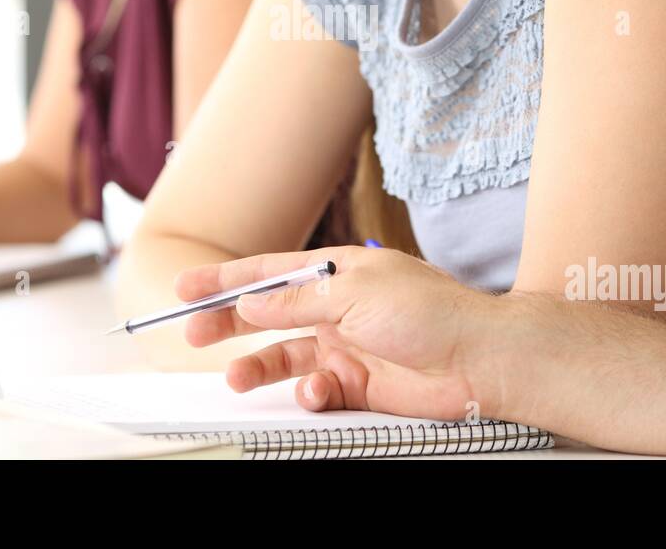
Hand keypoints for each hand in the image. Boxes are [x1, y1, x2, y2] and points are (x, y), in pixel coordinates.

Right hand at [176, 246, 517, 422]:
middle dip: (229, 324)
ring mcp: (347, 346)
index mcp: (337, 272)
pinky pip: (316, 389)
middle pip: (268, 316)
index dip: (226, 280)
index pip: (270, 273)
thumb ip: (297, 302)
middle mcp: (337, 308)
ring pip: (285, 357)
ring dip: (259, 367)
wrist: (479, 360)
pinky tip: (316, 392)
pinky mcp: (358, 385)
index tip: (186, 290)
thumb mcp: (353, 292)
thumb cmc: (428, 311)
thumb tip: (252, 303)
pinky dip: (309, 393)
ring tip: (235, 377)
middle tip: (194, 335)